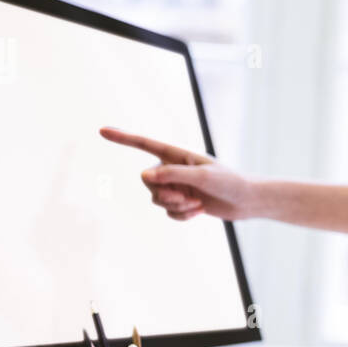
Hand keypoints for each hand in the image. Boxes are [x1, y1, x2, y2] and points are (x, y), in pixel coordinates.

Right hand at [99, 126, 258, 221]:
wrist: (246, 200)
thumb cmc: (229, 182)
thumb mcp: (202, 177)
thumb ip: (173, 175)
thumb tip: (144, 175)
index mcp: (176, 154)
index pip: (144, 144)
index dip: (122, 137)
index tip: (101, 130)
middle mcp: (172, 168)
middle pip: (146, 181)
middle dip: (164, 194)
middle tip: (186, 197)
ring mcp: (176, 186)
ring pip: (156, 200)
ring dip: (176, 207)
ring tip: (197, 204)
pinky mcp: (181, 202)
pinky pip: (168, 213)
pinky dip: (182, 216)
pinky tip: (199, 211)